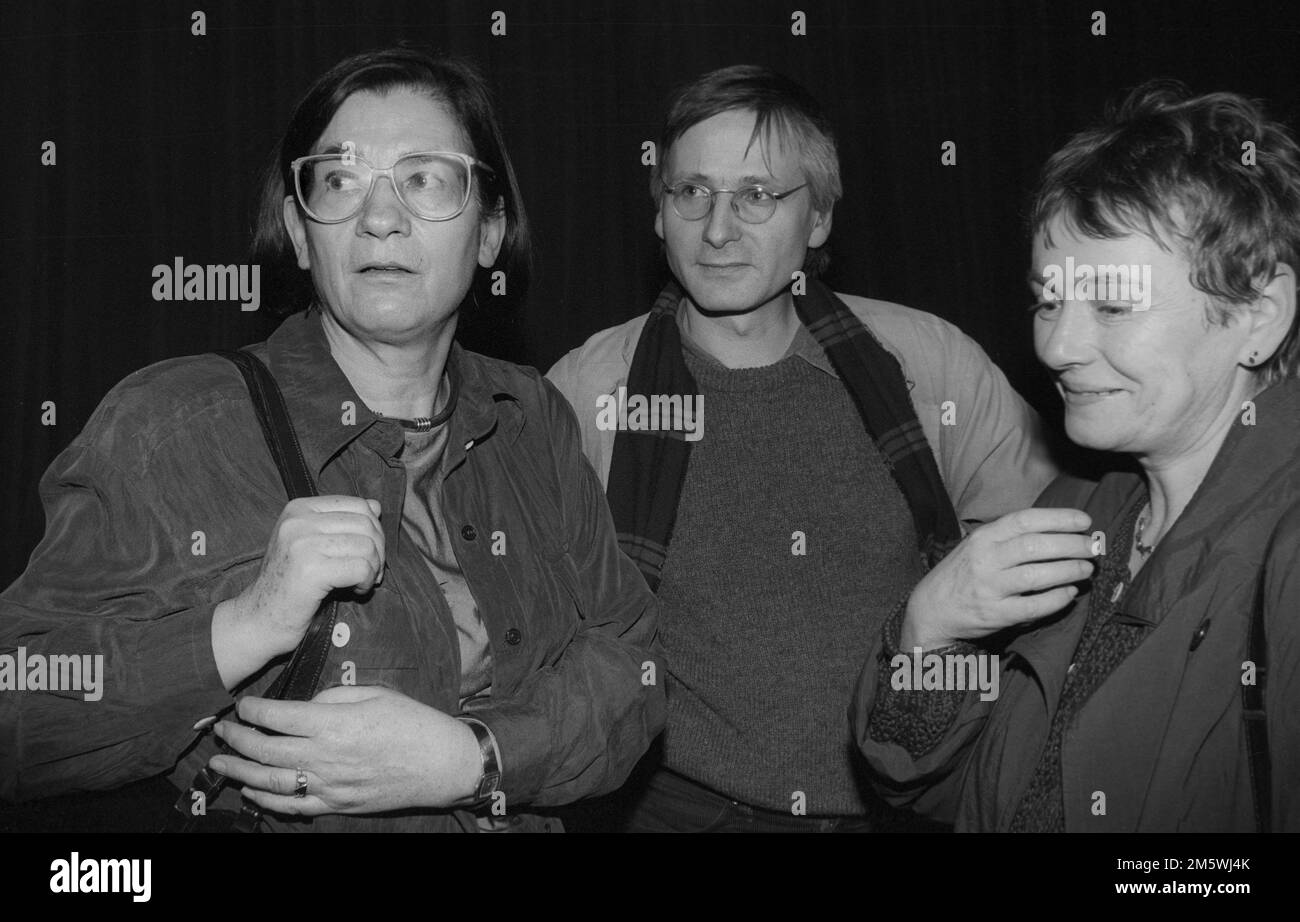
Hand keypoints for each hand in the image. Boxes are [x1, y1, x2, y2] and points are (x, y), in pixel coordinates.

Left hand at [208, 686, 480, 816]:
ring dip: (240, 772)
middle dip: (237, 739)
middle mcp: (325, 757)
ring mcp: (329, 785)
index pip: (278, 717)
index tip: (242, 704)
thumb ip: (334, 697)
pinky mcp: (337, 804)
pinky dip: (267, 801)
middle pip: (266, 749)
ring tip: (220, 762)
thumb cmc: (413, 722)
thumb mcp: (375, 694)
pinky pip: (293, 806)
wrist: (441, 763)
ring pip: (271, 781)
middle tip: (221, 730)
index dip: (253, 710)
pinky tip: (251, 791)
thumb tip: (305, 706)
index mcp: (334, 724)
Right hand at [212, 496, 383, 686]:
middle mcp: (298, 521)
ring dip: (373, 568)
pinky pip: (361, 568)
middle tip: (371, 572)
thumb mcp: (312, 544)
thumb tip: (376, 506)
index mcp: (299, 509)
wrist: (259, 619)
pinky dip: (366, 582)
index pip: (358, 504)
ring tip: (362, 582)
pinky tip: (356, 591)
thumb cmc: (291, 583)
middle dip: (378, 550)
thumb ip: (341, 523)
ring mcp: (302, 544)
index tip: (369, 552)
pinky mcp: (310, 570)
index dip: (374, 529)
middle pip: (365, 524)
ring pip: (366, 546)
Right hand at [902, 508, 1094, 649]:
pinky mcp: (995, 614)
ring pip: (1038, 575)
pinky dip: (1057, 599)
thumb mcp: (977, 546)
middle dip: (1071, 545)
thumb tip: (1057, 531)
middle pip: (1036, 546)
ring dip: (1069, 570)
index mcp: (983, 537)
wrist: (931, 610)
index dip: (1058, 518)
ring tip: (1086, 569)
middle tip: (1093, 547)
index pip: (1025, 520)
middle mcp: (985, 559)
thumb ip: (1009, 538)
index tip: (1084, 521)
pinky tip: (1070, 593)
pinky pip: (1034, 606)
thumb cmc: (962, 574)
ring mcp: (989, 587)